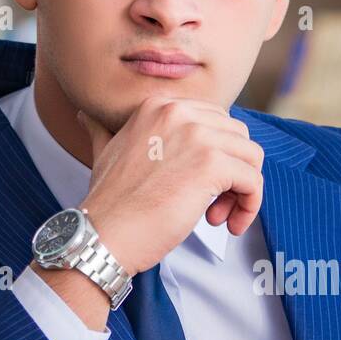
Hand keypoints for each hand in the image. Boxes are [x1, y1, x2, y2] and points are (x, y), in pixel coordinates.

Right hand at [75, 95, 264, 275]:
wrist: (102, 233)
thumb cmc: (109, 203)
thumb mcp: (104, 152)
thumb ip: (104, 129)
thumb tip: (86, 116)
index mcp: (159, 106)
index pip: (215, 121)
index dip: (217, 155)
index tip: (200, 185)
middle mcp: (179, 113)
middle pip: (238, 137)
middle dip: (233, 172)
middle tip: (212, 205)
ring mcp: (197, 136)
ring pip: (251, 157)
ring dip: (242, 190)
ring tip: (217, 215)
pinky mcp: (211, 165)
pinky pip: (254, 181)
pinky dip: (250, 206)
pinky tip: (228, 224)